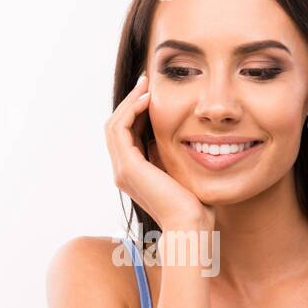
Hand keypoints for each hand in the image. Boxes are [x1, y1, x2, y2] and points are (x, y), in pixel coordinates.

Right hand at [105, 73, 213, 229]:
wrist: (190, 225)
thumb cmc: (193, 205)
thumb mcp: (180, 172)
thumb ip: (170, 156)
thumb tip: (176, 136)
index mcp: (133, 174)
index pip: (127, 135)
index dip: (136, 112)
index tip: (151, 94)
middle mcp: (122, 172)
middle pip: (117, 127)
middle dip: (130, 102)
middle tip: (146, 82)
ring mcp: (122, 170)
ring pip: (114, 125)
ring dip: (128, 102)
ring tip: (145, 86)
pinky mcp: (128, 166)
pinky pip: (120, 129)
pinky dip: (130, 111)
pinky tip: (147, 100)